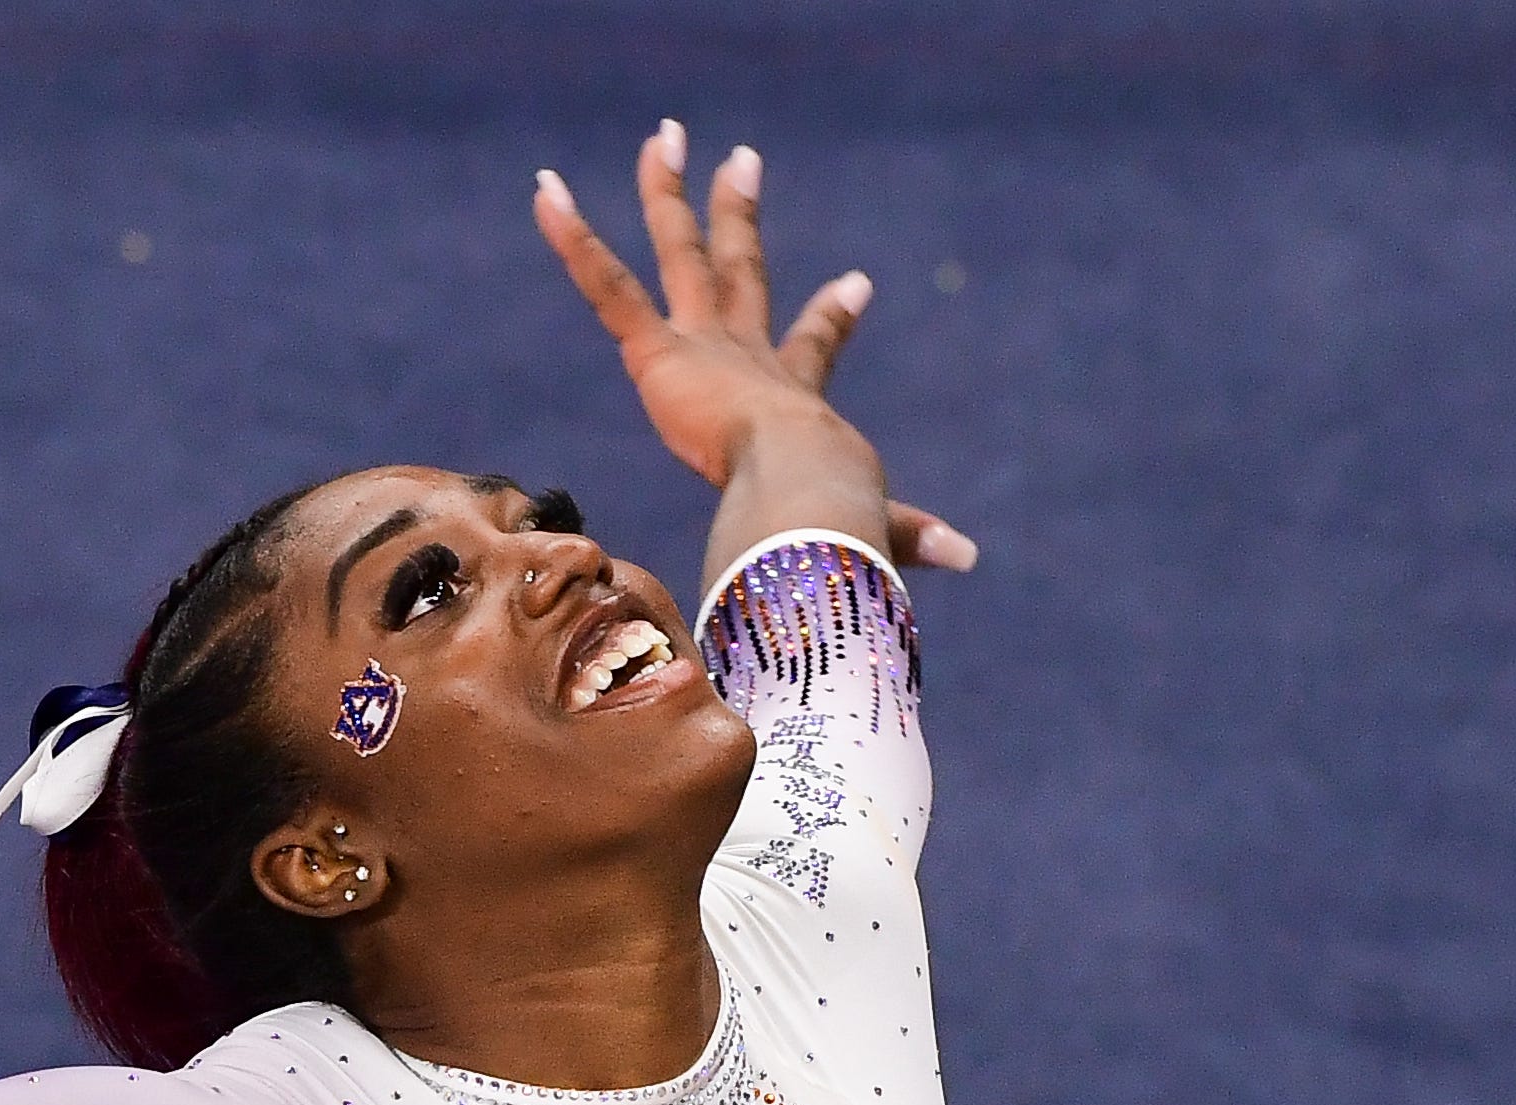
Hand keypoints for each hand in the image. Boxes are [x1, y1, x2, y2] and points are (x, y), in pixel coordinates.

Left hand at [534, 125, 975, 572]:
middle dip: (739, 211)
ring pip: (680, 251)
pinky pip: (609, 288)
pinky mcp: (658, 354)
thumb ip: (912, 534)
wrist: (805, 490)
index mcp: (789, 394)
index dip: (833, 315)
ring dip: (667, 193)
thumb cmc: (835, 514)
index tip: (855, 284)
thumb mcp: (873, 520)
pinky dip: (577, 242)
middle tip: (742, 159)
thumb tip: (968, 557)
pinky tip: (547, 195)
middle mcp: (745, 355)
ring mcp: (702, 345)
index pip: (814, 343)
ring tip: (660, 136)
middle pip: (741, 266)